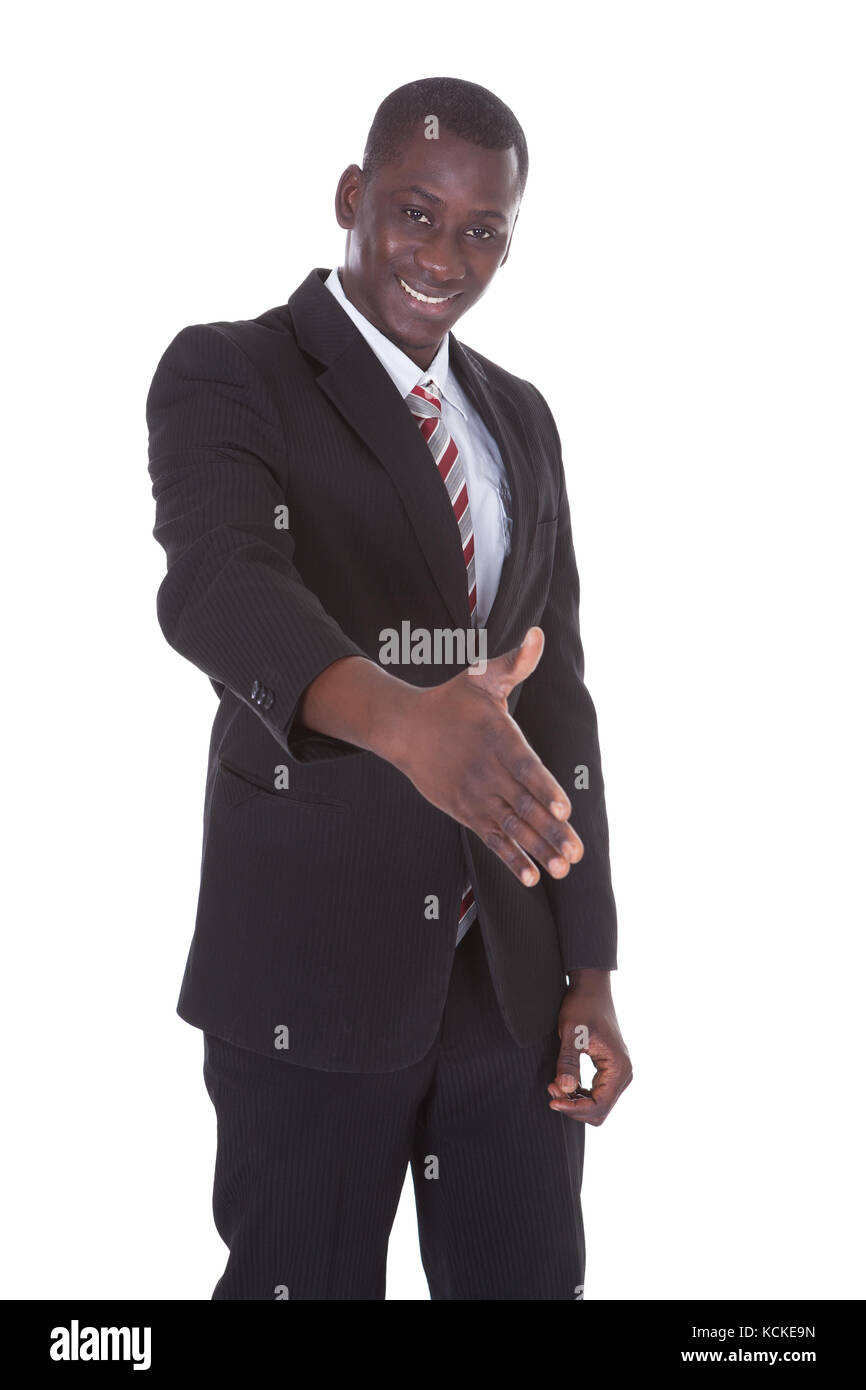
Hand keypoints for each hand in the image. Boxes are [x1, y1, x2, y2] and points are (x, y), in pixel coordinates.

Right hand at [388, 627, 583, 885]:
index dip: (544, 788)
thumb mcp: (482, 676)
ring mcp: (476, 795)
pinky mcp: (467, 811)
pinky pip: (492, 838)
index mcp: (498, 738)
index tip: (563, 808)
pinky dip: (511, 858)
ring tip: (562, 868)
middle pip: (523, 805)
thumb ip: (515, 662)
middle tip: (576, 852)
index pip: (525, 767)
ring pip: (512, 827)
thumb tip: (537, 635)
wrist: (404, 728)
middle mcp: (487, 771)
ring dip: (537, 850)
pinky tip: (531, 878)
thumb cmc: (451, 701)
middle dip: (551, 831)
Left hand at [548, 970, 631, 1122]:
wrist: (590, 988)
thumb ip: (569, 1061)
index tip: (553, 1099)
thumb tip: (566, 1089)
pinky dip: (579, 1094)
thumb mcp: (571, 1033)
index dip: (575, 1109)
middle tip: (552, 1089)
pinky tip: (562, 1081)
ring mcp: (618, 1072)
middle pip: (600, 1110)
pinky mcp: (610, 1069)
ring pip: (598, 1104)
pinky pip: (596, 1093)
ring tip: (554, 1085)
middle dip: (574, 1106)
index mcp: (619, 1067)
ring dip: (575, 1101)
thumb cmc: (582, 1006)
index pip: (600, 1106)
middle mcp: (623, 1073)